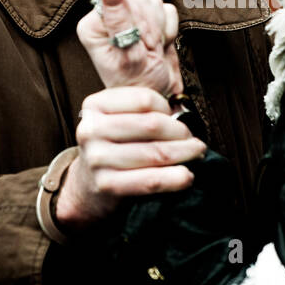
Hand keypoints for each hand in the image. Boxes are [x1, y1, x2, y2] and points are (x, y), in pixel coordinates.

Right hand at [56, 87, 206, 229]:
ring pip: (156, 153)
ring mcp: (96, 158)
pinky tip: (187, 177)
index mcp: (95, 105)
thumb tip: (185, 115)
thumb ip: (145, 111)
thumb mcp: (119, 119)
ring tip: (196, 154)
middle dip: (182, 133)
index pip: (144, 99)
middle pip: (152, 125)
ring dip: (185, 154)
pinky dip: (175, 179)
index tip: (177, 117)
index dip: (168, 108)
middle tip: (195, 140)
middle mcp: (91, 129)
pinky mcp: (106, 184)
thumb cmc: (114, 146)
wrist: (88, 184)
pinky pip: (151, 180)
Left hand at [76, 0, 182, 97]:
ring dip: (159, 27)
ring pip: (152, 1)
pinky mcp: (148, 17)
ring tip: (152, 48)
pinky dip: (168, 27)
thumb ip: (119, 22)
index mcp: (94, 24)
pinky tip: (160, 43)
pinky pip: (166, 7)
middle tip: (147, 48)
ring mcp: (130, 15)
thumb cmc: (138, 83)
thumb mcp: (129, 56)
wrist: (157, 93)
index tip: (140, 42)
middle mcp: (108, 17)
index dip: (135, 20)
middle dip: (149, 26)